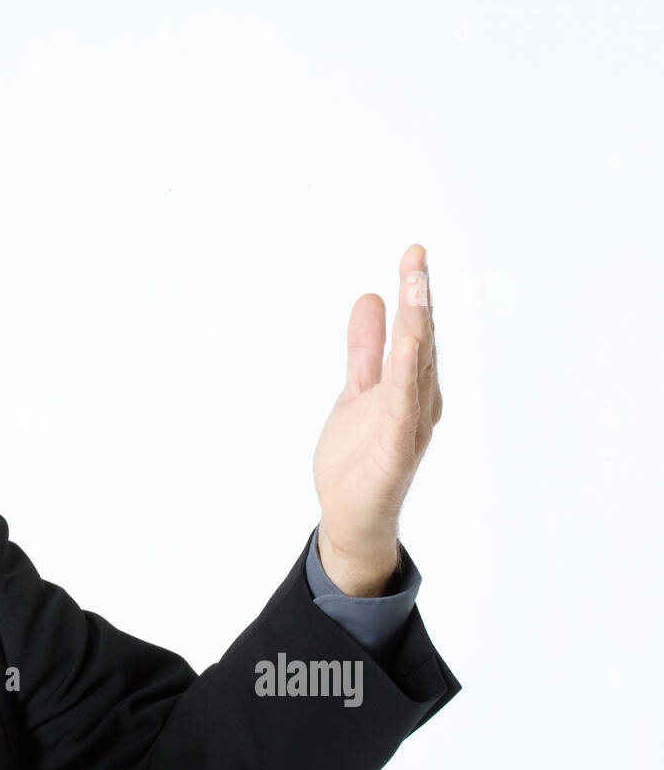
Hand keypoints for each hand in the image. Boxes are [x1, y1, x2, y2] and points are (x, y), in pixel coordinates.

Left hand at [311, 244, 441, 596]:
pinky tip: (407, 347)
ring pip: (415, 368)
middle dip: (418, 299)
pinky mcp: (397, 449)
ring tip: (414, 288)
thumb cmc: (359, 457)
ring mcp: (410, 424)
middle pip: (420, 341)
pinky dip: (406, 375)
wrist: (350, 515)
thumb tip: (371, 297)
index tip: (414, 253)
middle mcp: (418, 400)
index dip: (415, 292)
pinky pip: (402, 406)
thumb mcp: (357, 390)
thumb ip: (365, 348)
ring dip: (416, 327)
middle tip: (415, 255)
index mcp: (409, 384)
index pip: (415, 331)